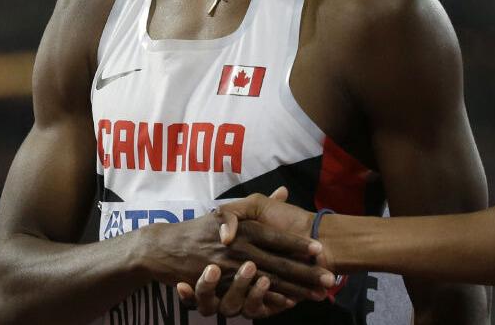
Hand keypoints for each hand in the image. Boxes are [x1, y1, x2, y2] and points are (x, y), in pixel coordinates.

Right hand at [176, 187, 328, 317]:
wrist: (165, 247)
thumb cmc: (200, 228)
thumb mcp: (228, 210)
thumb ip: (258, 205)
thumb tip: (283, 191)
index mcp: (243, 229)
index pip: (276, 237)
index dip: (299, 245)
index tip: (321, 250)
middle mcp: (239, 249)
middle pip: (278, 263)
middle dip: (306, 273)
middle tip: (329, 278)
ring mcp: (230, 270)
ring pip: (267, 282)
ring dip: (292, 290)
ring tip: (313, 294)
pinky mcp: (221, 288)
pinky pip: (248, 296)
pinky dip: (267, 301)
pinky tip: (285, 304)